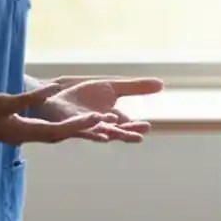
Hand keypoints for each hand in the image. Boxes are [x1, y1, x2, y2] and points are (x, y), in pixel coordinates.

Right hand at [0, 83, 109, 143]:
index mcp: (27, 131)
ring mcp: (26, 135)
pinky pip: (48, 131)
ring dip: (75, 129)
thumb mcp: (5, 101)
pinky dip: (63, 127)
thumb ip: (30, 97)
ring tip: (96, 123)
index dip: (80, 125)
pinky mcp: (23, 130)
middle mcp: (30, 136)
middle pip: (62, 134)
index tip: (97, 118)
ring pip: (57, 134)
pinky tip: (70, 123)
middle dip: (84, 128)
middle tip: (106, 120)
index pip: (59, 130)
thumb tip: (53, 89)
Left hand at [36, 76, 164, 142]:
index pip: (125, 126)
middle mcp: (98, 126)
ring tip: (114, 134)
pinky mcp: (68, 123)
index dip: (135, 128)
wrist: (58, 97)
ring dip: (107, 132)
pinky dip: (87, 123)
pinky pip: (78, 125)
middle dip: (126, 134)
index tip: (147, 127)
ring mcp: (83, 126)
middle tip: (140, 136)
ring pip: (98, 132)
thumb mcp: (113, 87)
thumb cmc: (84, 96)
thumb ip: (135, 88)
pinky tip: (95, 120)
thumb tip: (162, 84)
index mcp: (110, 120)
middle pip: (115, 132)